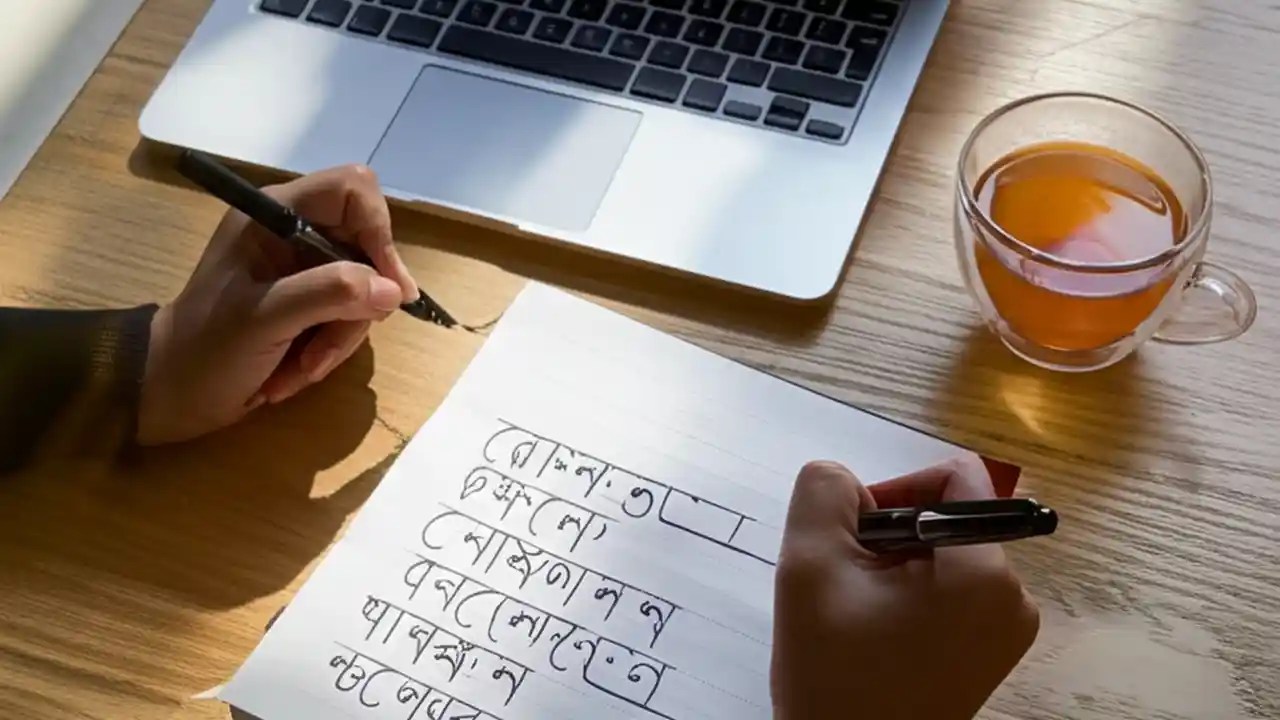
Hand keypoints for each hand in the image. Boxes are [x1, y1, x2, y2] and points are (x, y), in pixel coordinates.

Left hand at [138, 165, 417, 444]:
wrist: (168, 394)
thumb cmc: (205, 350)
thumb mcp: (265, 318)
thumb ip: (329, 293)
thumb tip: (393, 290)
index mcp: (275, 215)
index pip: (353, 191)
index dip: (379, 231)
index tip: (389, 287)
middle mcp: (295, 233)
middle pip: (366, 247)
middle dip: (356, 303)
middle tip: (333, 343)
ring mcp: (303, 270)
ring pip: (364, 290)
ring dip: (339, 337)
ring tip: (302, 367)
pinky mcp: (310, 303)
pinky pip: (349, 317)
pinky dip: (330, 349)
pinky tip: (295, 371)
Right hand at [771, 455, 1039, 719]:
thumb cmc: (836, 677)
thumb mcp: (809, 568)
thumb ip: (823, 494)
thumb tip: (843, 480)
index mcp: (985, 575)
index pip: (957, 478)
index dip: (895, 488)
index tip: (855, 535)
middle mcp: (1014, 597)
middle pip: (947, 517)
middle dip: (888, 534)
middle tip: (846, 581)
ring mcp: (1005, 629)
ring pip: (942, 553)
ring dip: (892, 565)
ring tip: (856, 609)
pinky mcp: (989, 650)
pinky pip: (950, 590)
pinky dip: (908, 593)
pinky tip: (874, 628)